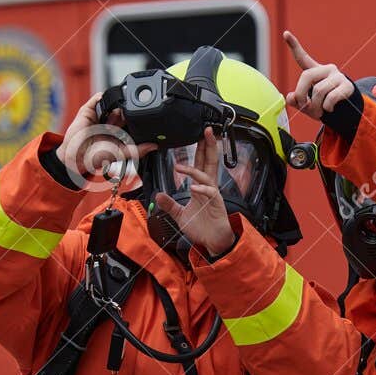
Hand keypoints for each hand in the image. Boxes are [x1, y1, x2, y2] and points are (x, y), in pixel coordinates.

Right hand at [56, 90, 153, 185]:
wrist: (77, 156)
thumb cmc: (96, 157)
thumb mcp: (121, 154)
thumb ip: (138, 150)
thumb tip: (154, 146)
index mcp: (120, 132)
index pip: (131, 121)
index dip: (136, 118)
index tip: (142, 117)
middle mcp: (111, 122)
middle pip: (123, 109)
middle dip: (127, 110)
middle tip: (128, 116)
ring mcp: (101, 114)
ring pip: (113, 102)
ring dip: (116, 104)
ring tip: (116, 114)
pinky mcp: (90, 109)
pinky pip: (98, 98)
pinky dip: (103, 97)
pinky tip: (106, 103)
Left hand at [154, 128, 235, 256]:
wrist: (212, 243)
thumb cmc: (202, 229)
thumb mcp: (180, 215)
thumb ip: (170, 205)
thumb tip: (159, 195)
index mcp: (201, 188)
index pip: (201, 164)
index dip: (200, 150)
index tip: (198, 136)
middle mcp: (208, 189)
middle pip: (210, 162)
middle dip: (209, 146)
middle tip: (207, 131)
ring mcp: (213, 196)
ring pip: (207, 176)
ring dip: (194, 170)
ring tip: (180, 168)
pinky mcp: (217, 205)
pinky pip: (211, 193)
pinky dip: (201, 189)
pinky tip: (193, 188)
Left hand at [283, 31, 354, 121]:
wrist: (346, 113)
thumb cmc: (324, 107)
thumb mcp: (308, 106)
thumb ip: (296, 101)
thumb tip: (291, 97)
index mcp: (315, 72)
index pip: (303, 58)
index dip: (294, 46)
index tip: (285, 33)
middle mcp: (327, 70)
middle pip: (307, 77)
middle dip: (301, 94)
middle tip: (304, 106)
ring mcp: (338, 77)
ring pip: (319, 90)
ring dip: (316, 106)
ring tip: (319, 112)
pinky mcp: (347, 86)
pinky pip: (331, 97)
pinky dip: (327, 107)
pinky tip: (330, 109)